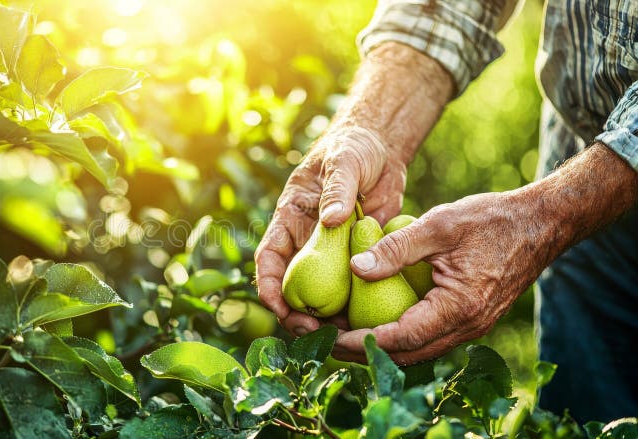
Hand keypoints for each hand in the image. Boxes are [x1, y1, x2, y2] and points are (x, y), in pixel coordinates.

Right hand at [254, 125, 407, 335]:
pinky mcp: (358, 256)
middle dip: (295, 312)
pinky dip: (356, 306)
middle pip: (292, 285)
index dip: (268, 284)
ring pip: (322, 293)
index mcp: (291, 219)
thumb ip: (338, 189)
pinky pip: (354, 287)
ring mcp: (333, 252)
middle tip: (311, 330)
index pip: (270, 257)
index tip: (275, 306)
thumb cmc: (353, 148)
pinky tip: (367, 322)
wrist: (383, 149)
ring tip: (339, 336)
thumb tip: (331, 219)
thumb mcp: (345, 162)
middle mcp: (307, 241)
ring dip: (326, 316)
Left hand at [332, 191, 551, 363]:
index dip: (362, 341)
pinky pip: (429, 337)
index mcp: (459, 308)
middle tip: (325, 341)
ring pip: (418, 350)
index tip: (329, 338)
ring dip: (380, 346)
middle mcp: (467, 327)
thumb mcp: (439, 224)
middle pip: (406, 353)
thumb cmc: (491, 220)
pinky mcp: (471, 319)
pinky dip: (400, 336)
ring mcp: (471, 327)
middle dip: (364, 351)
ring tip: (343, 335)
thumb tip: (355, 268)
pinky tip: (376, 322)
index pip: (400, 337)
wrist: (540, 224)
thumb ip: (397, 248)